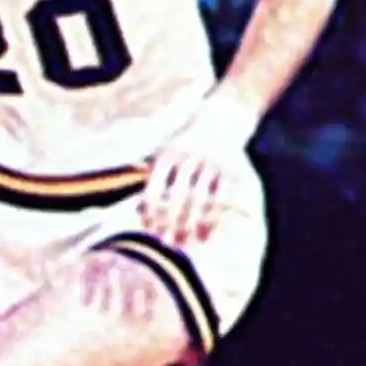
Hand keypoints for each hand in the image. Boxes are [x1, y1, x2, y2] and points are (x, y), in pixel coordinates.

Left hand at [140, 91, 259, 246]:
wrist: (221, 121)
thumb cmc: (183, 144)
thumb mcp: (163, 151)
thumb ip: (149, 176)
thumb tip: (137, 211)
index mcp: (167, 154)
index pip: (155, 186)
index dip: (151, 210)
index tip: (148, 230)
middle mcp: (187, 158)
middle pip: (176, 197)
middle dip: (169, 223)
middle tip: (165, 244)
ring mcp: (209, 164)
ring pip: (198, 201)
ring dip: (189, 226)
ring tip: (183, 245)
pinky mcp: (228, 171)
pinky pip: (219, 199)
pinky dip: (211, 220)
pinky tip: (205, 235)